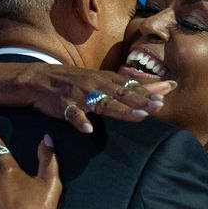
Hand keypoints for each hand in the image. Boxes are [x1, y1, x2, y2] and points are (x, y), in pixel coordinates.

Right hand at [23, 66, 175, 133]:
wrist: (38, 79)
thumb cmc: (73, 81)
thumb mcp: (98, 79)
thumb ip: (124, 85)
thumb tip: (154, 87)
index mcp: (104, 79)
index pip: (131, 84)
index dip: (150, 87)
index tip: (170, 88)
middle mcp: (95, 85)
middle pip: (122, 94)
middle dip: (142, 99)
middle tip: (160, 105)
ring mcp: (80, 95)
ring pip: (103, 103)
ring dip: (121, 110)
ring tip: (139, 116)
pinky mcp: (64, 105)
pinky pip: (73, 114)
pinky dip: (80, 121)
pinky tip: (89, 129)